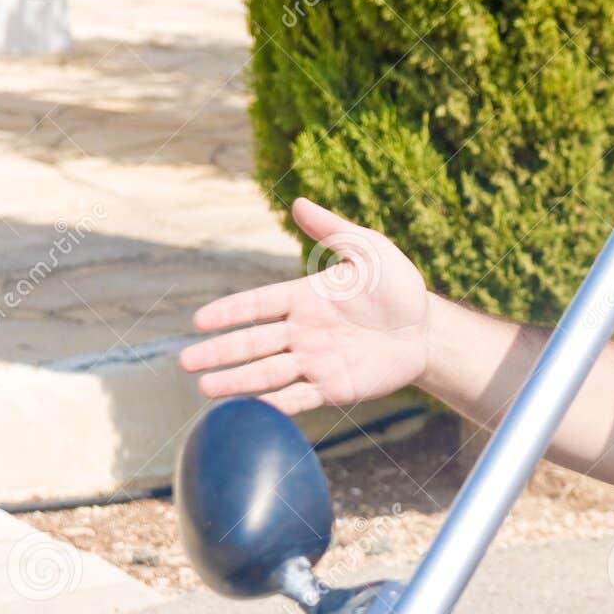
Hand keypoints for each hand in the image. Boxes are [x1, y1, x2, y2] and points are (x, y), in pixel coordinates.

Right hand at [180, 198, 432, 413]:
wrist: (427, 330)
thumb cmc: (399, 287)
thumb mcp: (369, 250)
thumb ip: (333, 231)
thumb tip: (297, 202)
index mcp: (304, 298)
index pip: (257, 305)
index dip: (229, 312)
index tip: (199, 321)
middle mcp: (302, 332)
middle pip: (253, 343)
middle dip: (219, 353)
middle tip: (186, 362)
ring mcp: (316, 362)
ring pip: (268, 373)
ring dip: (237, 381)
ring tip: (205, 389)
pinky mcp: (334, 388)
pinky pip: (300, 399)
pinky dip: (276, 406)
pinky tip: (253, 411)